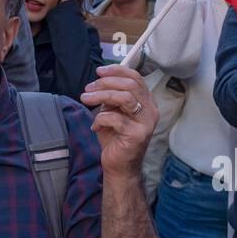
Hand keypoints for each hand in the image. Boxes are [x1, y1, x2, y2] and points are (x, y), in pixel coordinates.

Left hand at [80, 64, 157, 180]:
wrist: (119, 166)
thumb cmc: (115, 138)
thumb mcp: (112, 112)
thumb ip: (111, 97)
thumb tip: (99, 81)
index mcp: (147, 101)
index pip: (135, 77)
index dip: (117, 71)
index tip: (99, 71)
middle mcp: (151, 110)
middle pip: (129, 85)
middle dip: (105, 83)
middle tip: (88, 89)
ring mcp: (146, 123)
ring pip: (124, 98)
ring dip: (101, 96)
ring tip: (85, 99)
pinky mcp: (137, 135)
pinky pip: (116, 118)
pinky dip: (101, 119)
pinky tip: (95, 126)